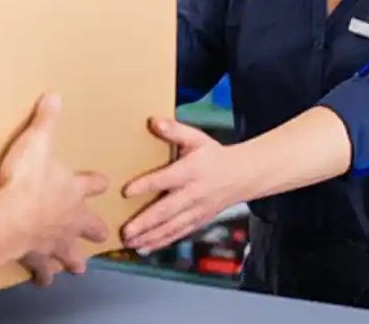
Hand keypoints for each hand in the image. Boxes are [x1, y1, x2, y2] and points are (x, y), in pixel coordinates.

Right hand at [0, 94, 109, 285]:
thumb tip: (54, 96)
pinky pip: (43, 271)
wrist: (12, 217)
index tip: (103, 182)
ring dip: (75, 260)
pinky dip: (43, 276)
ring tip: (78, 267)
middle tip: (100, 233)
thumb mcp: (36, 141)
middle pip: (90, 226)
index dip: (97, 182)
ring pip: (72, 255)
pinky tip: (42, 280)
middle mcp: (71, 218)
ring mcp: (57, 241)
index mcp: (74, 190)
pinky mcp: (39, 257)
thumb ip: (45, 120)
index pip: (93, 183)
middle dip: (95, 230)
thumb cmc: (26, 180)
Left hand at [120, 117, 246, 253]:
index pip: (166, 179)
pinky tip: (145, 247)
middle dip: (145, 222)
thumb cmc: (214, 155)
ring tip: (129, 242)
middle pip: (167, 210)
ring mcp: (197, 211)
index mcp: (191, 171)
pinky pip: (179, 234)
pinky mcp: (198, 221)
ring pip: (172, 227)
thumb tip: (153, 120)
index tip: (126, 191)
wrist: (243, 175)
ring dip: (150, 236)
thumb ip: (175, 130)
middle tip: (125, 231)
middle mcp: (193, 194)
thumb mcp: (197, 138)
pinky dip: (162, 242)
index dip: (146, 185)